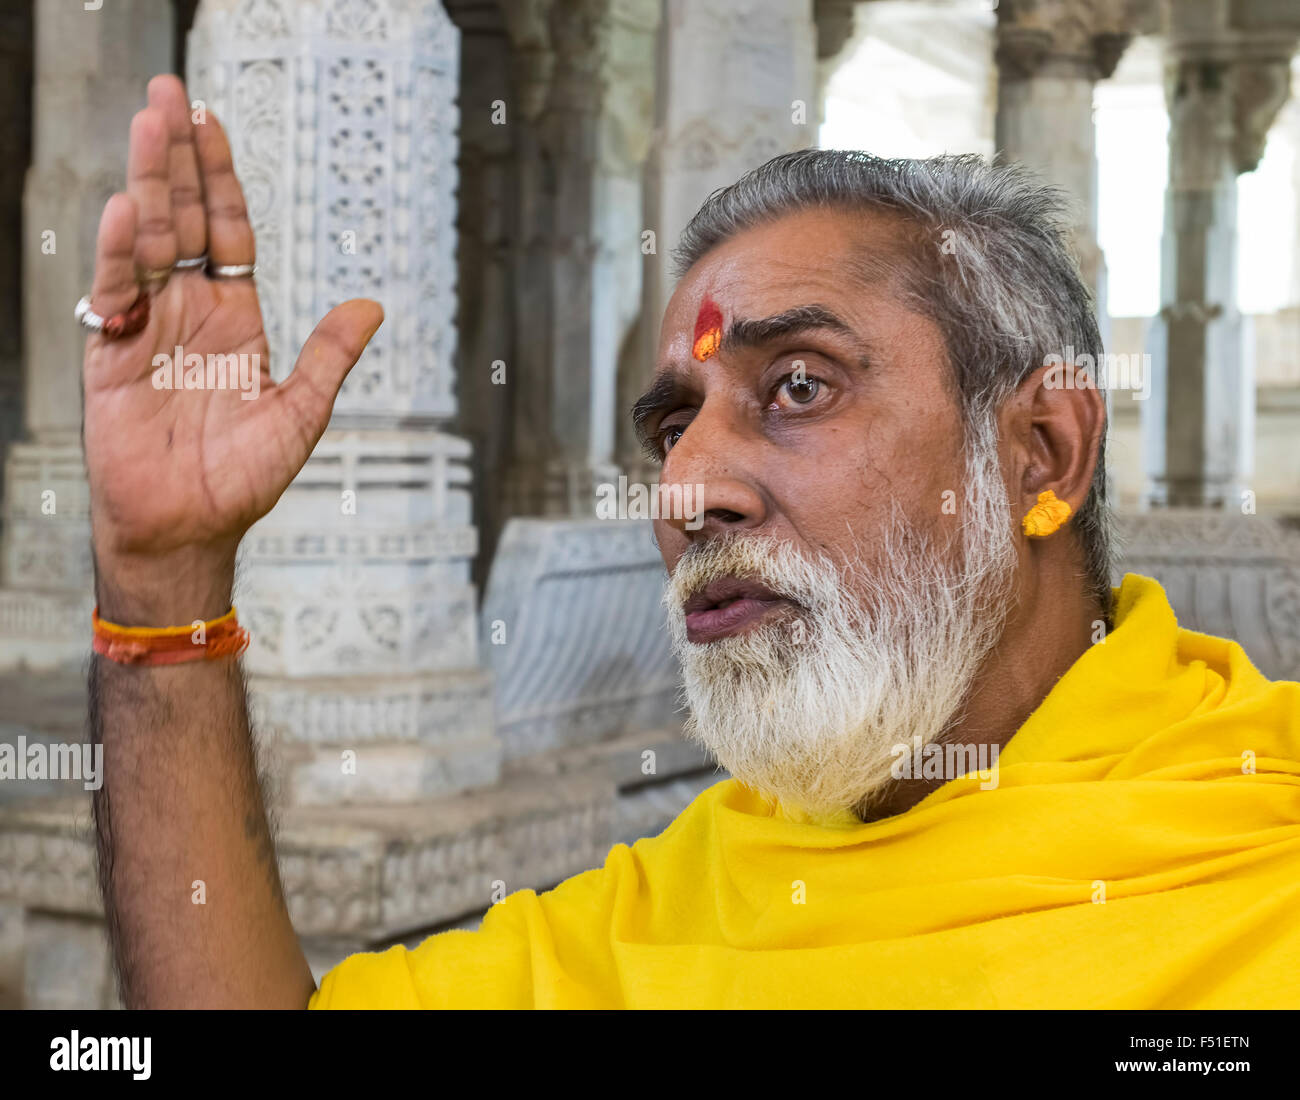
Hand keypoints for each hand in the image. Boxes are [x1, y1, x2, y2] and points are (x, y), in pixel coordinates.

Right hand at [83, 75, 381, 621]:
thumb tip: (373, 305)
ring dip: (148, 182)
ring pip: (148, 241)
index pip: (227, 233)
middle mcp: (190, 311)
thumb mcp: (300, 413)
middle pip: (183, 219)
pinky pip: (117, 294)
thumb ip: (329, 357)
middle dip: (178, 157)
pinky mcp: (113, 355)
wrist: (188, 528)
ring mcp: (149, 328)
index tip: (212, 124)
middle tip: (168, 94)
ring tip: (148, 123)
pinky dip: (120, 253)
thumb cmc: (241, 479)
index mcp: (235, 318)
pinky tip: (129, 208)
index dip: (221, 181)